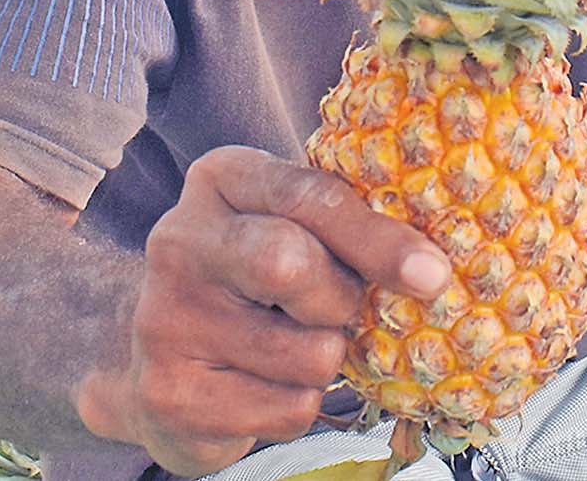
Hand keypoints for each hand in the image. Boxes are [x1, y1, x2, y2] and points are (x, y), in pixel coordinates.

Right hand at [73, 145, 451, 477]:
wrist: (153, 353)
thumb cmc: (256, 270)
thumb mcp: (292, 219)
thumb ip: (350, 217)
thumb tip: (434, 265)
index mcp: (222, 178)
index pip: (309, 196)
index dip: (377, 237)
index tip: (432, 274)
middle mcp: (179, 240)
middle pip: (291, 264)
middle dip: (342, 298)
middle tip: (344, 308)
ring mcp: (164, 320)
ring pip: (305, 350)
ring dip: (327, 356)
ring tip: (298, 342)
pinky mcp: (167, 395)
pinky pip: (288, 408)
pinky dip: (301, 401)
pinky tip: (269, 381)